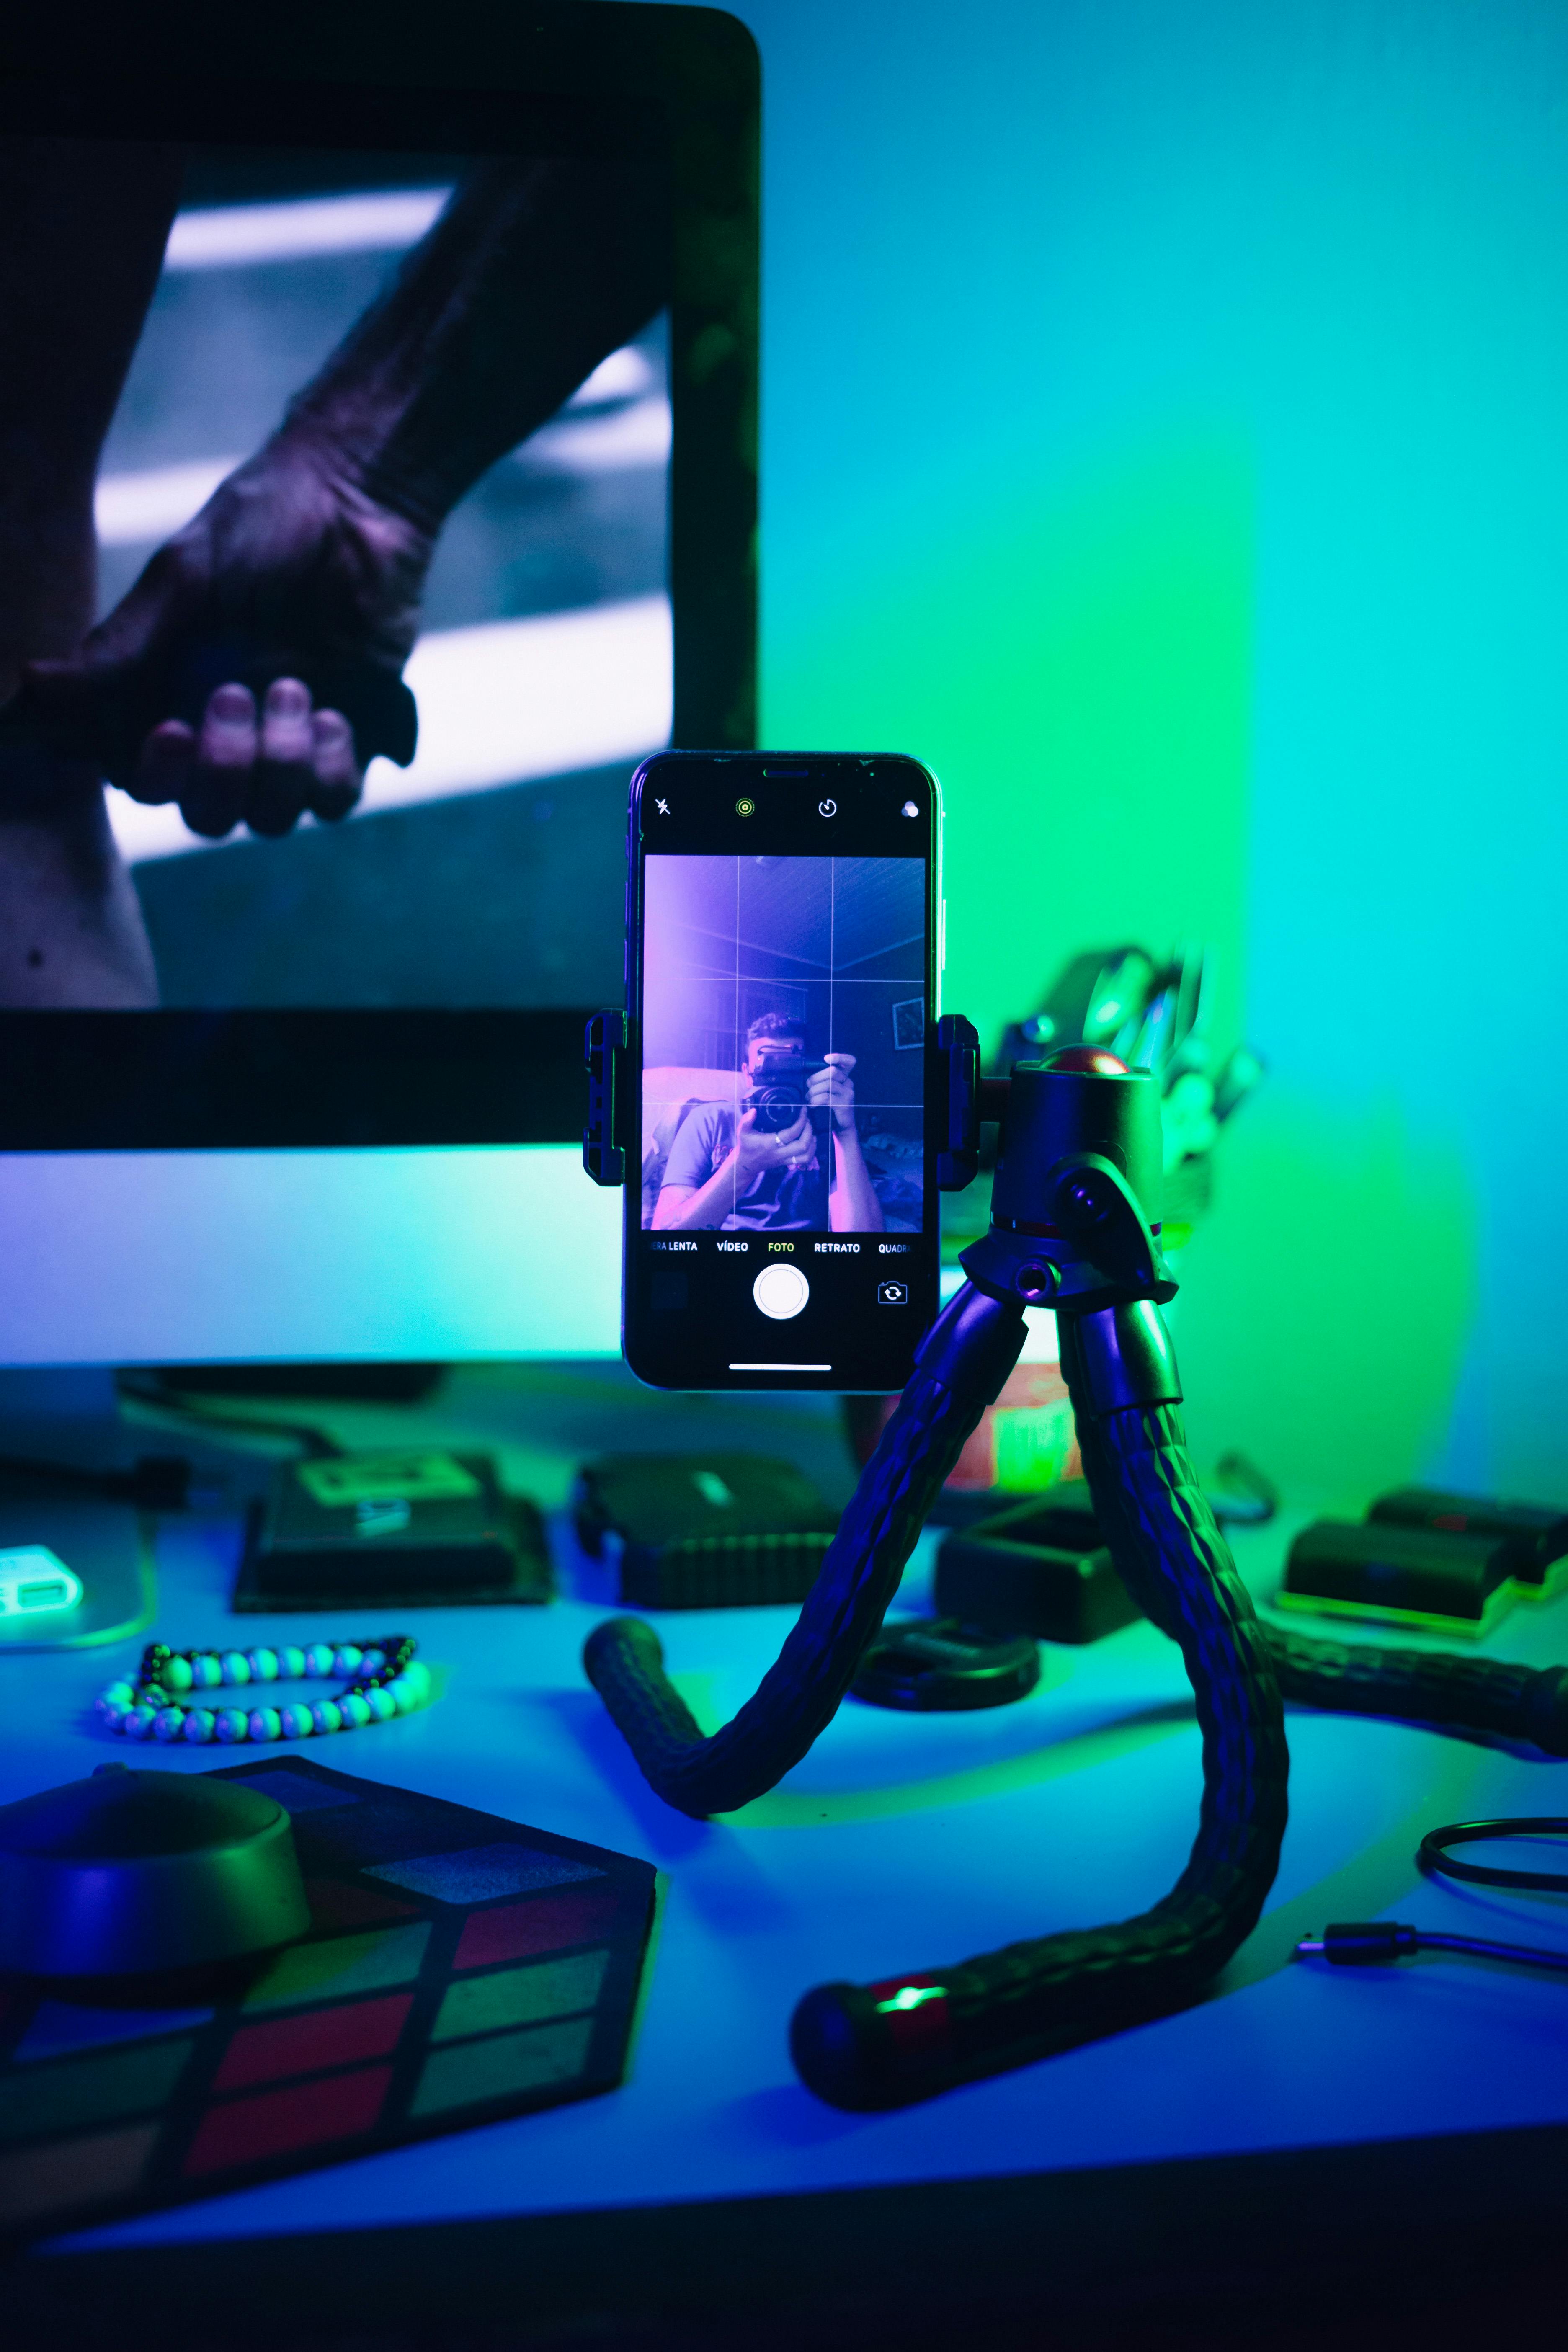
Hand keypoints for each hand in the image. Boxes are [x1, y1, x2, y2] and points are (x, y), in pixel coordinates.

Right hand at [13, 432, 430, 838]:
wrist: (355, 501)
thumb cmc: (259, 528)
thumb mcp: (183, 580)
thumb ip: (120, 647)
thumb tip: (33, 688)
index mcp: (169, 698)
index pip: (144, 780)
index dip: (157, 774)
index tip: (173, 730)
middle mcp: (224, 733)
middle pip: (208, 815)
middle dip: (221, 772)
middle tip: (234, 693)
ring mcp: (286, 741)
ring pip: (271, 817)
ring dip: (280, 765)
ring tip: (295, 688)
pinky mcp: (348, 738)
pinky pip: (335, 800)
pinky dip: (330, 769)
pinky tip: (332, 715)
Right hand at [733, 1105, 814, 1177]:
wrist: (746, 1165)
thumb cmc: (746, 1146)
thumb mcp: (742, 1132)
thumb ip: (746, 1121)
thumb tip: (754, 1110)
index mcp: (770, 1144)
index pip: (791, 1133)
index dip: (801, 1121)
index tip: (803, 1111)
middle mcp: (780, 1153)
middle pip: (803, 1145)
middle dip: (809, 1131)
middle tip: (807, 1120)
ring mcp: (785, 1160)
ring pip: (806, 1155)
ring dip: (812, 1142)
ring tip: (810, 1130)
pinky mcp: (787, 1163)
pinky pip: (804, 1160)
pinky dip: (811, 1151)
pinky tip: (810, 1141)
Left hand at [809, 1051, 857, 1131]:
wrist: (842, 1126)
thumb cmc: (831, 1106)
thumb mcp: (828, 1091)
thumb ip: (823, 1081)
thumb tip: (808, 1079)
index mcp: (845, 1077)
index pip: (849, 1061)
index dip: (839, 1057)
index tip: (826, 1059)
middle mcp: (849, 1083)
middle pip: (832, 1071)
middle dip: (816, 1078)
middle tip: (808, 1087)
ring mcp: (848, 1093)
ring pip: (828, 1084)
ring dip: (814, 1091)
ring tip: (808, 1098)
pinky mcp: (844, 1104)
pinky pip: (826, 1097)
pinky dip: (815, 1100)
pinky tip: (812, 1105)